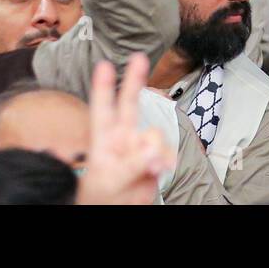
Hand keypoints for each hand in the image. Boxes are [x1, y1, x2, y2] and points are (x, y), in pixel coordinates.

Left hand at [77, 55, 175, 205]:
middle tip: (139, 57)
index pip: (101, 109)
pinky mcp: (155, 157)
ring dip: (157, 149)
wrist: (120, 210)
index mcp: (103, 140)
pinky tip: (160, 170)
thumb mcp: (111, 180)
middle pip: (129, 104)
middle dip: (134, 79)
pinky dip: (166, 159)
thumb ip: (132, 163)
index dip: (102, 86)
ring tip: (152, 169)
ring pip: (155, 133)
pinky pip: (167, 151)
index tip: (103, 64)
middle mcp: (122, 137)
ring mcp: (139, 146)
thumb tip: (153, 148)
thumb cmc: (103, 196)